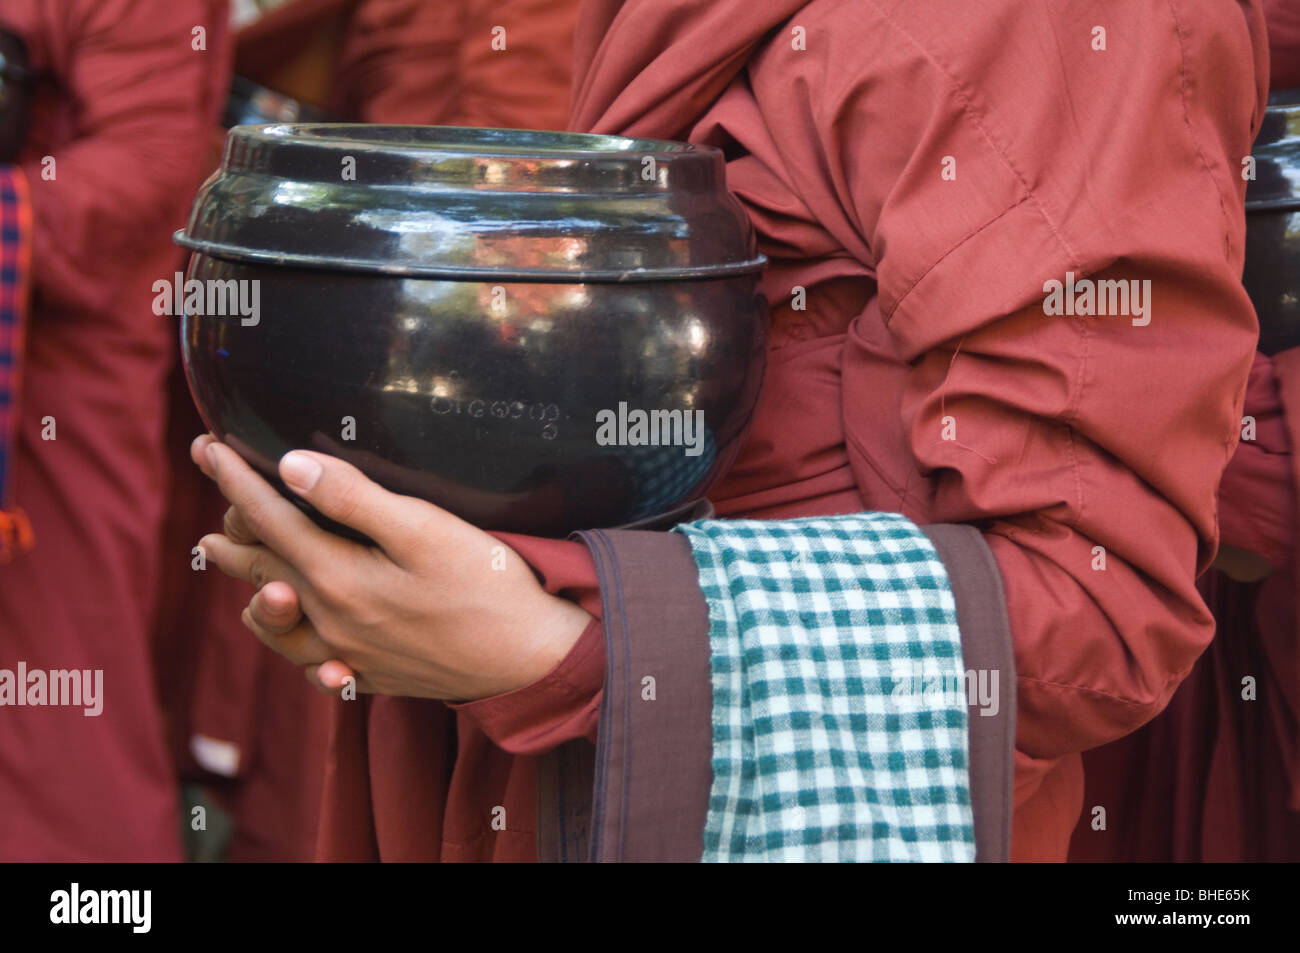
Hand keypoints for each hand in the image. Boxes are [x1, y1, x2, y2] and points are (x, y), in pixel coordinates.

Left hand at [190, 434, 592, 700]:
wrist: (530, 658)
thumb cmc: (488, 584)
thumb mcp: (426, 529)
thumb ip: (355, 498)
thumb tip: (291, 465)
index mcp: (338, 577)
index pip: (267, 519)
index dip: (234, 480)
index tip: (206, 445)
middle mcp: (332, 620)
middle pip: (262, 570)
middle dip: (233, 531)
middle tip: (213, 504)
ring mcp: (352, 654)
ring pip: (278, 626)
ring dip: (250, 590)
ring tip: (233, 568)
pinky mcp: (378, 674)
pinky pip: (314, 664)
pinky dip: (292, 645)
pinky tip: (299, 641)